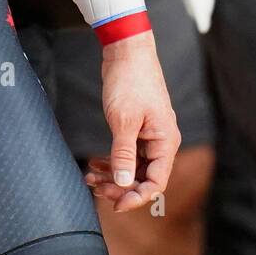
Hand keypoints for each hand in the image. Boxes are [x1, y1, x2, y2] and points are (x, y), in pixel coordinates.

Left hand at [85, 31, 179, 212]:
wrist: (126, 51)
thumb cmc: (130, 81)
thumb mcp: (123, 120)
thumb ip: (124, 153)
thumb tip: (124, 184)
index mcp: (165, 142)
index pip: (156, 182)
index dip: (136, 197)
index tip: (114, 204)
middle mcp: (161, 142)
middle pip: (144, 177)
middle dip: (120, 186)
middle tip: (95, 188)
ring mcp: (149, 135)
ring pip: (133, 166)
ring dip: (113, 175)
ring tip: (90, 177)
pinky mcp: (136, 128)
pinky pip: (127, 153)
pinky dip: (112, 160)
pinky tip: (94, 163)